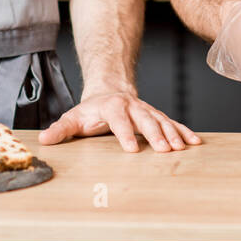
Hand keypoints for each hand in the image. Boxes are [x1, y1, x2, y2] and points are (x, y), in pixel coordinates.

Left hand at [37, 91, 202, 152]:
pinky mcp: (157, 116)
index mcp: (112, 107)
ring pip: (162, 120)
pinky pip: (172, 123)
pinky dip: (184, 131)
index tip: (132, 149)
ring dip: (173, 133)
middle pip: (146, 120)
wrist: (109, 91)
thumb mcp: (73, 118)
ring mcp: (147, 110)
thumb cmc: (90, 110)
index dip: (125, 134)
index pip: (119, 121)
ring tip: (182, 148)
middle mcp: (133, 106)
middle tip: (165, 150)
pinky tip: (195, 142)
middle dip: (156, 134)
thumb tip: (44, 139)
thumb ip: (60, 129)